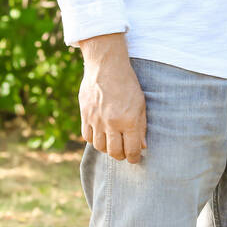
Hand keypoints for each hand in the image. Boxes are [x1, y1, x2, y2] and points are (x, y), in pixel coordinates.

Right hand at [77, 34, 146, 163]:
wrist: (106, 67)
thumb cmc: (128, 84)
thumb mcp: (141, 104)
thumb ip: (141, 127)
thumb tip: (142, 146)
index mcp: (129, 121)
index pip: (131, 150)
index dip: (134, 158)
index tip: (135, 159)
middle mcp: (111, 123)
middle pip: (114, 152)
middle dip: (121, 156)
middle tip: (125, 154)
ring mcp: (96, 120)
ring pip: (100, 147)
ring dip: (107, 149)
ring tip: (113, 145)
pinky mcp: (85, 115)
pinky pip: (87, 136)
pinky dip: (94, 140)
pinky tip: (101, 136)